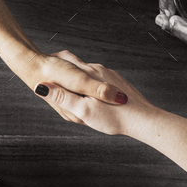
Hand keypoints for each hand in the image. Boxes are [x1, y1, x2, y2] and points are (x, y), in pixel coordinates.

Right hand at [31, 51, 157, 135]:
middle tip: (61, 93)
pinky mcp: (119, 83)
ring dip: (82, 87)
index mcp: (88, 75)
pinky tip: (98, 106)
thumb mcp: (83, 110)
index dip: (53, 73)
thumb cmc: (114, 119)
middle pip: (76, 72)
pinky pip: (101, 84)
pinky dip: (95, 92)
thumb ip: (62, 97)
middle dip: (67, 80)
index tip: (44, 80)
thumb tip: (41, 87)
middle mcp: (100, 70)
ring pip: (89, 79)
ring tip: (81, 104)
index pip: (64, 66)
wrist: (145, 121)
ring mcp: (111, 76)